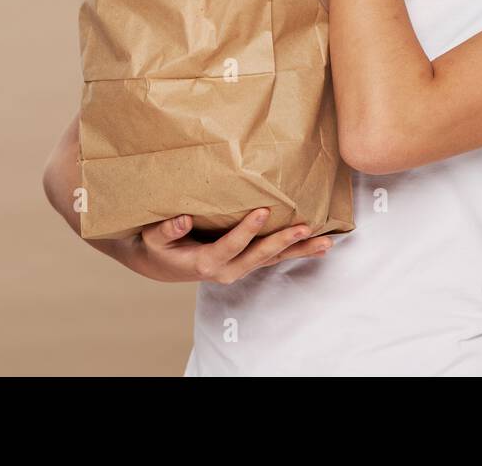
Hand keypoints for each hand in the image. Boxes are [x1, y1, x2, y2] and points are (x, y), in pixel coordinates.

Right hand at [120, 207, 333, 283]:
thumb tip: (181, 220)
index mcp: (206, 263)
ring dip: (300, 249)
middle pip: (260, 256)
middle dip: (283, 241)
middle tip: (304, 227)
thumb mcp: (155, 238)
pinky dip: (298, 251)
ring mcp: (241, 268)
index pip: (231, 246)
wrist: (165, 265)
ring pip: (274, 259)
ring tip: (326, 242)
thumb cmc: (160, 246)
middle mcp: (228, 270)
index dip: (247, 230)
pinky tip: (321, 246)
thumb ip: (166, 230)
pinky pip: (276, 258)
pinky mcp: (249, 263)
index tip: (263, 211)